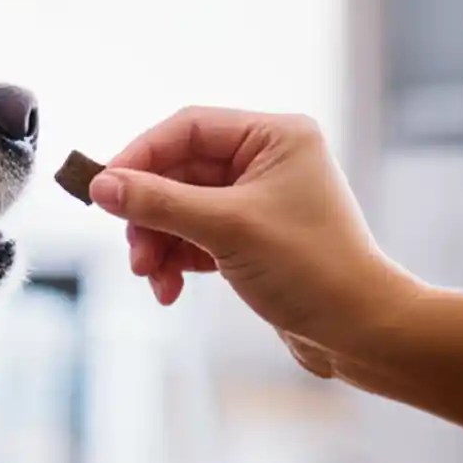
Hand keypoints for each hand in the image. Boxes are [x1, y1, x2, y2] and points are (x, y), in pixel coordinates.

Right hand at [89, 107, 419, 364]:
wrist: (362, 333)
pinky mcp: (251, 238)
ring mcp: (258, 201)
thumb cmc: (311, 270)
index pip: (188, 129)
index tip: (102, 189)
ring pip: (180, 209)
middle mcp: (268, 161)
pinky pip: (195, 237)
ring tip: (151, 277)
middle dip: (149, 215)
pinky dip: (176, 261)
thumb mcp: (226, 229)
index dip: (140, 156)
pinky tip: (169, 289)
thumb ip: (159, 203)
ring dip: (158, 243)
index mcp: (274, 137)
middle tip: (133, 250)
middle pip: (178, 173)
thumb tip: (100, 186)